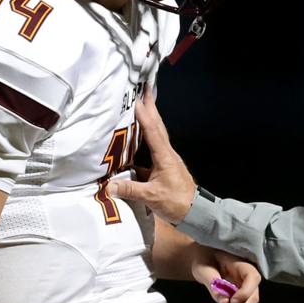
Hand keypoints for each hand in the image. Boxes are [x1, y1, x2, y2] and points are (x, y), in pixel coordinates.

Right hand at [107, 90, 195, 223]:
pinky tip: (135, 137)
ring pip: (155, 134)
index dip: (144, 114)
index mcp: (165, 156)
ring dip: (148, 119)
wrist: (195, 213)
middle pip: (157, 126)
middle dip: (150, 107)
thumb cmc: (177, 202)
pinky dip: (144, 138)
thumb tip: (108, 186)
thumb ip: (130, 190)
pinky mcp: (162, 167)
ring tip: (140, 105)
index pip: (152, 131)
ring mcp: (165, 159)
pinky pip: (151, 147)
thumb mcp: (152, 197)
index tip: (137, 98)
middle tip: (144, 89)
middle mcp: (166, 153)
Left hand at [192, 250, 260, 302]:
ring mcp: (243, 290)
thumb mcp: (204, 266)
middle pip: (251, 298)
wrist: (202, 257)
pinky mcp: (236, 300)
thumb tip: (223, 302)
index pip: (252, 277)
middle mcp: (247, 278)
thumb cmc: (204, 256)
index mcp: (242, 264)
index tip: (232, 301)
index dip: (246, 291)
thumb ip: (213, 281)